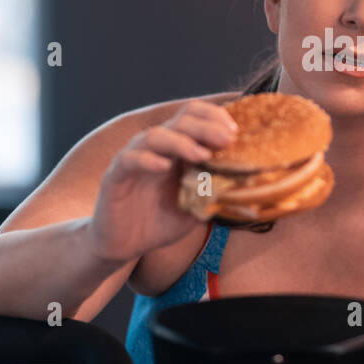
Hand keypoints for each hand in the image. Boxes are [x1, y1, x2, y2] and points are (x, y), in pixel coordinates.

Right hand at [86, 100, 238, 265]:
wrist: (124, 245)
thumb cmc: (161, 221)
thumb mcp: (197, 207)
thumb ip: (216, 193)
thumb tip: (248, 188)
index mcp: (177, 149)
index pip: (194, 117)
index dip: (215, 118)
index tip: (236, 132)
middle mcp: (156, 148)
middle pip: (180, 121)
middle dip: (206, 126)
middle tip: (227, 139)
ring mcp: (134, 159)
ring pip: (154, 136)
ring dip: (180, 142)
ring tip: (202, 154)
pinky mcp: (115, 176)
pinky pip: (129, 159)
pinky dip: (147, 159)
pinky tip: (164, 166)